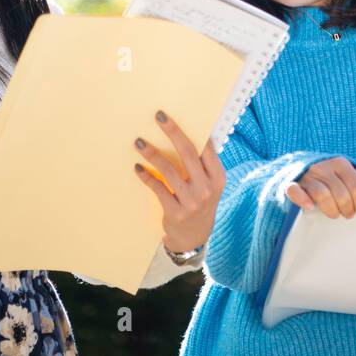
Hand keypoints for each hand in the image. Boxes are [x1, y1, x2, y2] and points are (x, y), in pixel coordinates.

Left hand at [133, 110, 225, 252]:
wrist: (193, 238)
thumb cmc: (200, 203)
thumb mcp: (209, 185)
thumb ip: (203, 165)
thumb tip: (191, 133)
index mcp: (218, 178)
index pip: (205, 148)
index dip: (190, 130)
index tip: (174, 117)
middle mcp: (207, 188)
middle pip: (188, 153)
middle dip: (172, 131)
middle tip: (159, 116)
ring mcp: (192, 202)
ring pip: (169, 170)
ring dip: (152, 153)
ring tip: (139, 143)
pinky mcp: (175, 212)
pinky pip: (158, 189)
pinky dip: (146, 176)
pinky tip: (137, 168)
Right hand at [286, 157, 355, 218]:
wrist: (302, 172)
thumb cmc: (333, 178)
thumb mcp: (351, 176)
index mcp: (340, 163)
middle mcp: (323, 166)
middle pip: (342, 194)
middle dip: (348, 209)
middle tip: (348, 214)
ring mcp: (307, 175)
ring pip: (323, 195)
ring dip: (331, 210)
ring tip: (335, 214)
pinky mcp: (291, 184)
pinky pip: (295, 191)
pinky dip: (303, 200)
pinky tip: (310, 207)